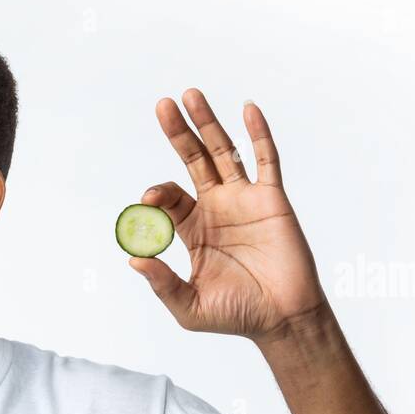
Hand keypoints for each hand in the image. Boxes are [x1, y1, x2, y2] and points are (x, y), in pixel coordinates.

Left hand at [129, 88, 326, 340]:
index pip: (167, 198)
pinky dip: (258, 134)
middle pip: (192, 160)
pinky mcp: (272, 199)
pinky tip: (247, 109)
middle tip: (162, 105)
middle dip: (177, 133)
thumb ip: (161, 283)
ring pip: (224, 151)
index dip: (155, 194)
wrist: (281, 319)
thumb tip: (133, 259)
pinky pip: (265, 159)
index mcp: (192, 229)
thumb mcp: (188, 306)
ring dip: (208, 123)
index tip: (147, 202)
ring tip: (190, 94)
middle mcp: (216, 208)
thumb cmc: (235, 315)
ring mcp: (244, 200)